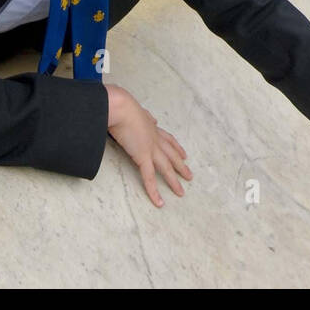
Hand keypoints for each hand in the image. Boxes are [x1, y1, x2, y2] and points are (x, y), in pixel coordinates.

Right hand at [105, 84, 191, 206]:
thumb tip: (151, 118)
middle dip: (181, 165)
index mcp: (152, 127)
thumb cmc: (122, 107)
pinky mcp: (143, 157)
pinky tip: (159, 202)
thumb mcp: (135, 110)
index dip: (177, 147)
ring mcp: (151, 148)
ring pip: (166, 168)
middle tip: (189, 175)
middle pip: (172, 154)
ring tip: (181, 192)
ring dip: (174, 181)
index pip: (168, 139)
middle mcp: (155, 138)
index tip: (184, 154)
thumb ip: (144, 116)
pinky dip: (154, 191)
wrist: (120, 108)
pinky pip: (149, 178)